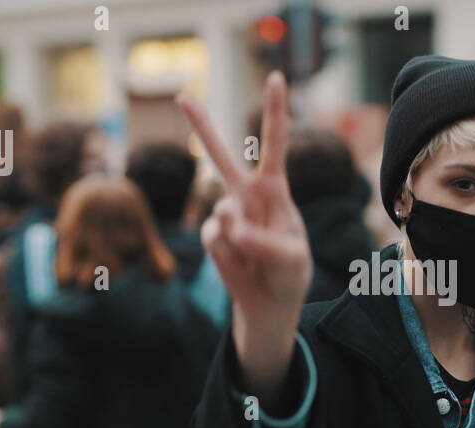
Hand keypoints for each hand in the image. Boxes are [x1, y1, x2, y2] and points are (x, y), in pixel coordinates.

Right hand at [177, 71, 312, 405]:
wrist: (270, 302)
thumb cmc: (290, 273)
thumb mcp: (292, 259)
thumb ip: (264, 241)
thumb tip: (226, 222)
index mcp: (275, 190)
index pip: (274, 144)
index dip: (275, 111)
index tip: (276, 78)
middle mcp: (247, 196)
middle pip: (221, 156)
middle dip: (201, 126)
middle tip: (182, 95)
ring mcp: (227, 216)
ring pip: (219, 208)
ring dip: (239, 236)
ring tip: (254, 252)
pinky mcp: (213, 237)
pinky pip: (216, 239)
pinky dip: (230, 253)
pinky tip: (241, 262)